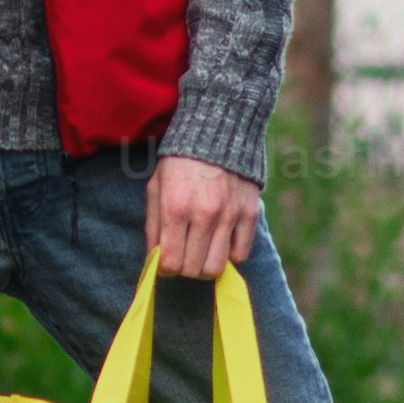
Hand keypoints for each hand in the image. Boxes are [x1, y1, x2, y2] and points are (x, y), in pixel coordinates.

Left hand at [142, 158, 262, 279]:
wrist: (217, 133)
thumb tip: (153, 260)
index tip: (166, 263)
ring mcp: (230, 214)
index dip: (166, 269)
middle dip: (184, 268)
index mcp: (175, 207)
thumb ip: (153, 226)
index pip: (171, 260)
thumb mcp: (156, 188)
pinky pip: (240, 254)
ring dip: (205, 267)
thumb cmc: (179, 163)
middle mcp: (204, 213)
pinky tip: (220, 241)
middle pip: (193, 269)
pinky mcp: (250, 213)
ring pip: (217, 267)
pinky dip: (229, 254)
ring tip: (200, 253)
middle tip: (183, 256)